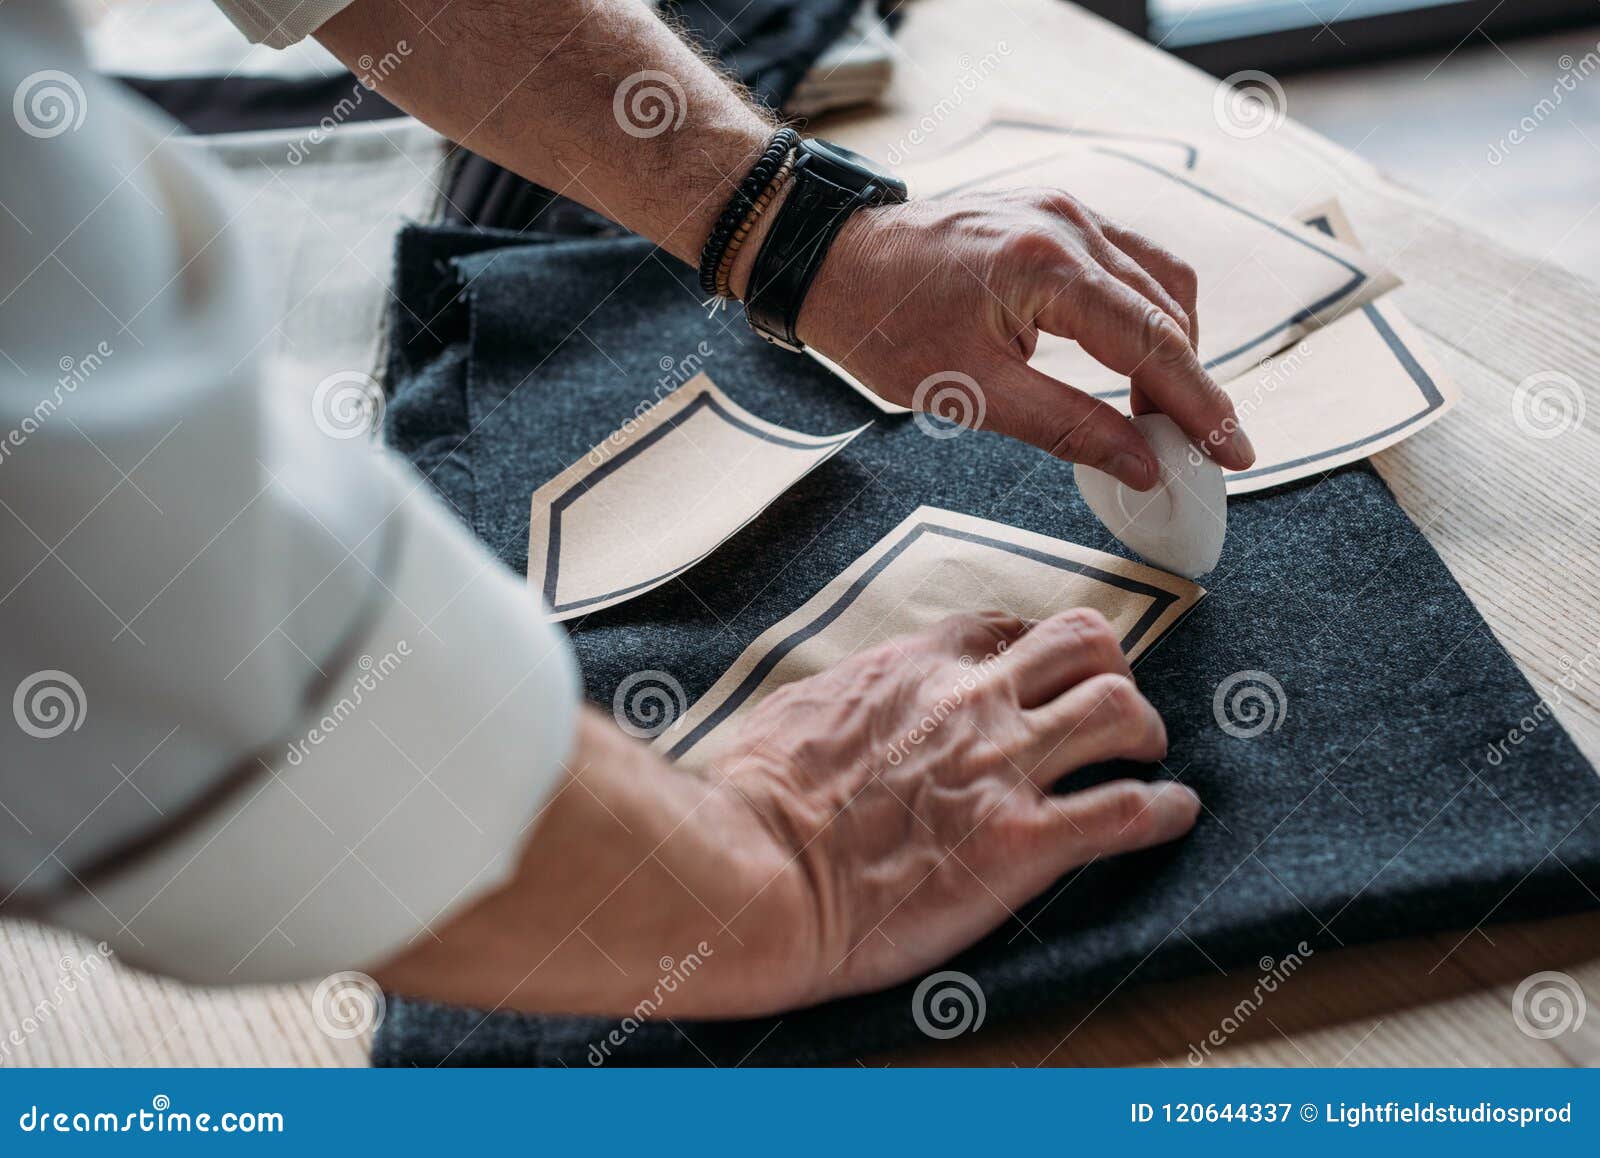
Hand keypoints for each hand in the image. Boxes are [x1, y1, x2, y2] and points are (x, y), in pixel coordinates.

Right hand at [715, 608, 1198, 1005]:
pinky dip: (1165, 810)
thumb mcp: (797, 712)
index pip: (1003, 627)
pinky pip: (1127, 811)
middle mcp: (970, 702)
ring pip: (1120, 709)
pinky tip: (1175, 815)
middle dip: (1113, 667)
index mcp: (913, 669)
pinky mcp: (1021, 844)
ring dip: (1146, 731)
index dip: (1035, 649)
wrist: (753, 872)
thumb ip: (849, 700)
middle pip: (1084, 643)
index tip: (1042, 676)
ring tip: (1148, 758)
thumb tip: (849, 710)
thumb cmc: (753, 803)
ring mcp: (1002, 769)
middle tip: (1112, 703)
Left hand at [775, 190, 1257, 490]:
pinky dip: (1145, 315)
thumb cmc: (885, 327)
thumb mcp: (970, 395)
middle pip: (1168, 310)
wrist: (834, 262)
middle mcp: (1069, 225)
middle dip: (1192, 384)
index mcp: (1046, 267)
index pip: (1152, 342)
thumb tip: (1145, 464)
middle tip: (1196, 449)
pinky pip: (1130, 264)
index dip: (1201, 404)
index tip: (1235, 452)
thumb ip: (1067, 428)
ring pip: (1159, 282)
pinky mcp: (1057, 216)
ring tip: (1162, 414)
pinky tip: (1134, 361)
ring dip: (1172, 349)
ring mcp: (1066, 211)